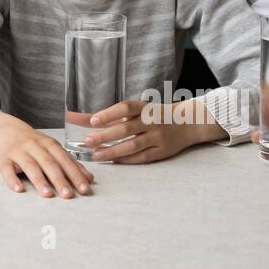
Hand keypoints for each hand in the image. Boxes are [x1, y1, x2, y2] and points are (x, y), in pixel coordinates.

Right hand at [0, 110, 94, 197]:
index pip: (64, 159)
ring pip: (30, 166)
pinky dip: (12, 179)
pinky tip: (19, 189)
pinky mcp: (4, 158)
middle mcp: (34, 146)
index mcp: (49, 144)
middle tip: (68, 195)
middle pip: (48, 163)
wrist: (6, 130)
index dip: (75, 174)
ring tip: (48, 194)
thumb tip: (89, 179)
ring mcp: (18, 151)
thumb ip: (69, 163)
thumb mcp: (52, 148)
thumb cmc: (34, 144)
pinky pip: (7, 169)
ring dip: (39, 180)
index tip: (84, 189)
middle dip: (59, 179)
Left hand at [79, 99, 219, 163]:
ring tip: (96, 155)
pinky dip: (126, 159)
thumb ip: (110, 115)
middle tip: (87, 141)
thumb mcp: (137, 109)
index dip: (109, 113)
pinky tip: (112, 161)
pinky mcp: (161, 151)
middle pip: (126, 129)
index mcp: (145, 107)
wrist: (188, 122)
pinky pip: (141, 157)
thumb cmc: (155, 114)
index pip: (126, 108)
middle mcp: (152, 121)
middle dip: (105, 136)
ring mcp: (158, 137)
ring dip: (113, 151)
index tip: (93, 121)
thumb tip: (80, 119)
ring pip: (133, 146)